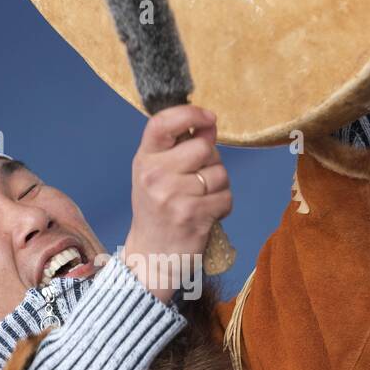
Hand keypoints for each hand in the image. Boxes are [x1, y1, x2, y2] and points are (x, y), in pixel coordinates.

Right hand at [122, 104, 231, 302]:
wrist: (152, 256)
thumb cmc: (158, 211)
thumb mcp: (157, 174)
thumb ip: (179, 148)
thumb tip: (209, 125)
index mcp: (144, 160)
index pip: (163, 123)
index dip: (190, 113)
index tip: (208, 118)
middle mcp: (154, 175)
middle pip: (203, 147)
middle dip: (211, 161)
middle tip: (198, 180)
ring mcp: (172, 196)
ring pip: (219, 173)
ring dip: (218, 187)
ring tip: (199, 200)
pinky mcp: (192, 215)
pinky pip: (226, 197)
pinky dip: (222, 207)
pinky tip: (205, 215)